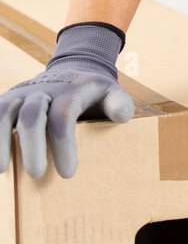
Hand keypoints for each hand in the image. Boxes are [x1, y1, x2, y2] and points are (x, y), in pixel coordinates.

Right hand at [0, 22, 133, 178]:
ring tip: (2, 169)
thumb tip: (119, 116)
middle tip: (37, 174)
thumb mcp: (113, 93)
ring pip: (4, 110)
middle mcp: (43, 90)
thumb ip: (120, 104)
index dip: (63, 144)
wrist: (74, 69)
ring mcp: (22, 94)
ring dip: (0, 139)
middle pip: (32, 114)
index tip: (68, 173)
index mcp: (71, 91)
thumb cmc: (94, 94)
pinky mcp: (8, 100)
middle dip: (32, 145)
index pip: (64, 116)